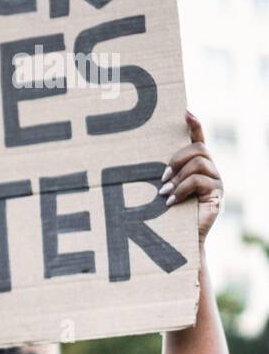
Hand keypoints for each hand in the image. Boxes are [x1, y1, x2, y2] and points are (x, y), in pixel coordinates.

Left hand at [160, 111, 221, 245]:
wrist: (180, 241)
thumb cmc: (166, 214)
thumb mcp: (161, 189)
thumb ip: (160, 174)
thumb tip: (135, 157)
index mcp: (196, 166)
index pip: (199, 140)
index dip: (195, 125)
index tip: (185, 112)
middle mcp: (210, 170)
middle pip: (199, 149)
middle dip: (177, 159)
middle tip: (161, 177)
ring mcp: (216, 182)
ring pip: (199, 163)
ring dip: (178, 177)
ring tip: (164, 193)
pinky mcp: (217, 194)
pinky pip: (200, 180)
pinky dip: (182, 190)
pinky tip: (171, 202)